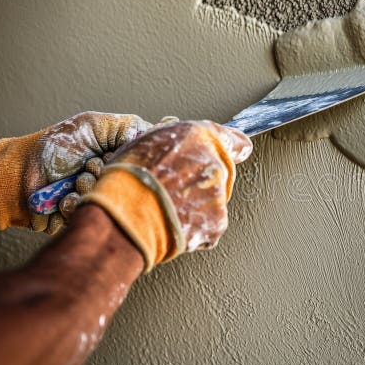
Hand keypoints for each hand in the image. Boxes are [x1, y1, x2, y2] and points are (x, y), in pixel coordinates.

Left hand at [0, 112, 151, 232]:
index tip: (112, 155)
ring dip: (89, 188)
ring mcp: (102, 201)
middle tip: (91, 164)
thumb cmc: (58, 144)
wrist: (22, 169)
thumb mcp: (97, 125)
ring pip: (111, 202)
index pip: (147, 167)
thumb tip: (164, 131)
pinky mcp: (87, 218)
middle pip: (132, 185)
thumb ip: (130, 127)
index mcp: (124, 161)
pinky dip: (75, 203)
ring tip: (75, 179)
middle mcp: (117, 182)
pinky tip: (65, 195)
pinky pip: (90, 215)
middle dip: (107, 173)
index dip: (130, 162)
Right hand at [82, 121, 251, 270]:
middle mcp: (215, 163)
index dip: (233, 147)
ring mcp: (218, 194)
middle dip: (202, 181)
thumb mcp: (144, 142)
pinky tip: (172, 224)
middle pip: (220, 173)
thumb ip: (174, 141)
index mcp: (199, 137)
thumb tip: (181, 144)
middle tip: (173, 191)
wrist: (126, 215)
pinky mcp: (217, 221)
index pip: (234, 140)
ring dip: (195, 205)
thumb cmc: (127, 178)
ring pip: (213, 200)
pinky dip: (194, 227)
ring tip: (165, 208)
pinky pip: (209, 225)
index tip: (238, 151)